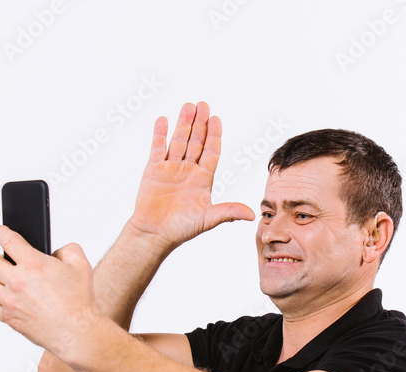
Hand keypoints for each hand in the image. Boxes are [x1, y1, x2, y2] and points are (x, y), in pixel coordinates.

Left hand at [0, 225, 103, 359]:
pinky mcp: (10, 319)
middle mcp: (17, 282)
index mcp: (33, 264)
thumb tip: (56, 252)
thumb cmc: (79, 302)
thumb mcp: (81, 265)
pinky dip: (0, 304)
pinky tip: (13, 302)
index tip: (0, 232)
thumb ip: (68, 250)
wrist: (76, 333)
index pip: (8, 241)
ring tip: (10, 284)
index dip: (1, 233)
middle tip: (10, 264)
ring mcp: (11, 302)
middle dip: (0, 261)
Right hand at [128, 101, 255, 251]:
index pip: (211, 151)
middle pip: (196, 141)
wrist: (154, 233)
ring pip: (178, 140)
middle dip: (200, 123)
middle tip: (203, 104)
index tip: (216, 119)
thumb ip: (228, 212)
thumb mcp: (208, 219)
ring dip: (183, 123)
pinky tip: (163, 120)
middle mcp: (188, 171)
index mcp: (203, 179)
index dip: (214, 135)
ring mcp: (170, 168)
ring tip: (188, 106)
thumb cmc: (181, 229)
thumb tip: (252, 214)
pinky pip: (157, 148)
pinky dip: (159, 134)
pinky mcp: (153, 170)